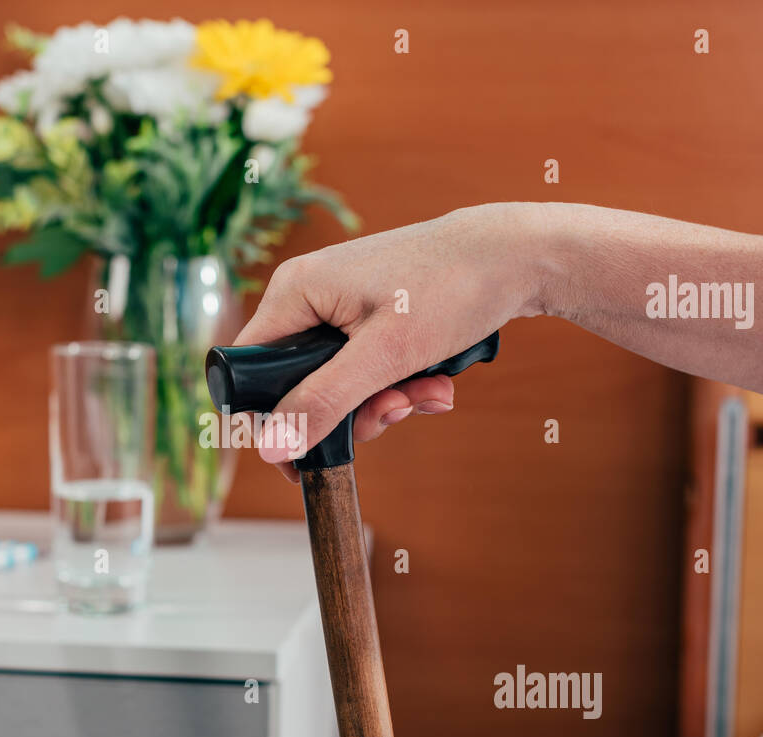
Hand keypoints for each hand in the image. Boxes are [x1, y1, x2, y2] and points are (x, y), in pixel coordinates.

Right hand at [234, 202, 553, 480]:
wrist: (516, 256)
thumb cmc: (451, 287)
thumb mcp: (384, 356)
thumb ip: (324, 402)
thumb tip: (271, 447)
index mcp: (294, 293)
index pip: (246, 370)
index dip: (268, 418)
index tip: (304, 454)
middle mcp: (307, 297)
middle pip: (296, 384)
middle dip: (347, 412)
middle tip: (391, 413)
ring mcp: (339, 306)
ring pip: (337, 384)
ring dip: (383, 402)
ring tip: (428, 392)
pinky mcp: (369, 317)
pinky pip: (366, 370)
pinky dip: (399, 385)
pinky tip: (435, 384)